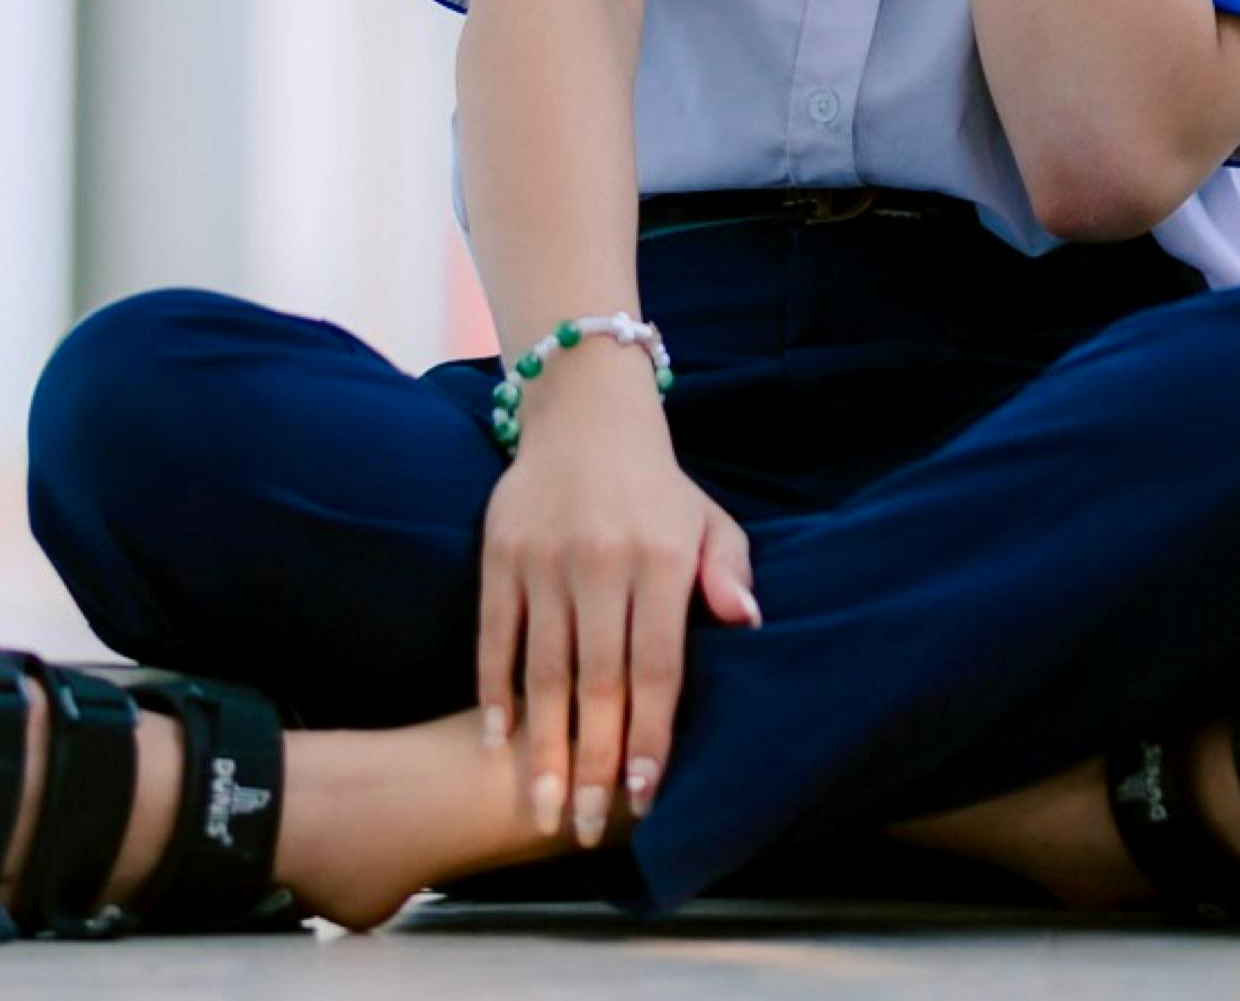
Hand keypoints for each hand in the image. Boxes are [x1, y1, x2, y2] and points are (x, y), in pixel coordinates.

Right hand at [474, 353, 756, 848]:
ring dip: (543, 746)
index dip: (651, 734)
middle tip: (588, 827)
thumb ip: (730, 573)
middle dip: (596, 762)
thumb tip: (747, 625)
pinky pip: (494, 635)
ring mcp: (547, 559)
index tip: (644, 794)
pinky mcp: (500, 553)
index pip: (658, 665)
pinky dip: (492, 692)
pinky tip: (497, 742)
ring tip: (543, 808)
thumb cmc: (657, 488)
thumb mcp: (709, 519)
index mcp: (661, 558)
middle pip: (599, 681)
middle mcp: (604, 561)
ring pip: (543, 671)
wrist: (586, 412)